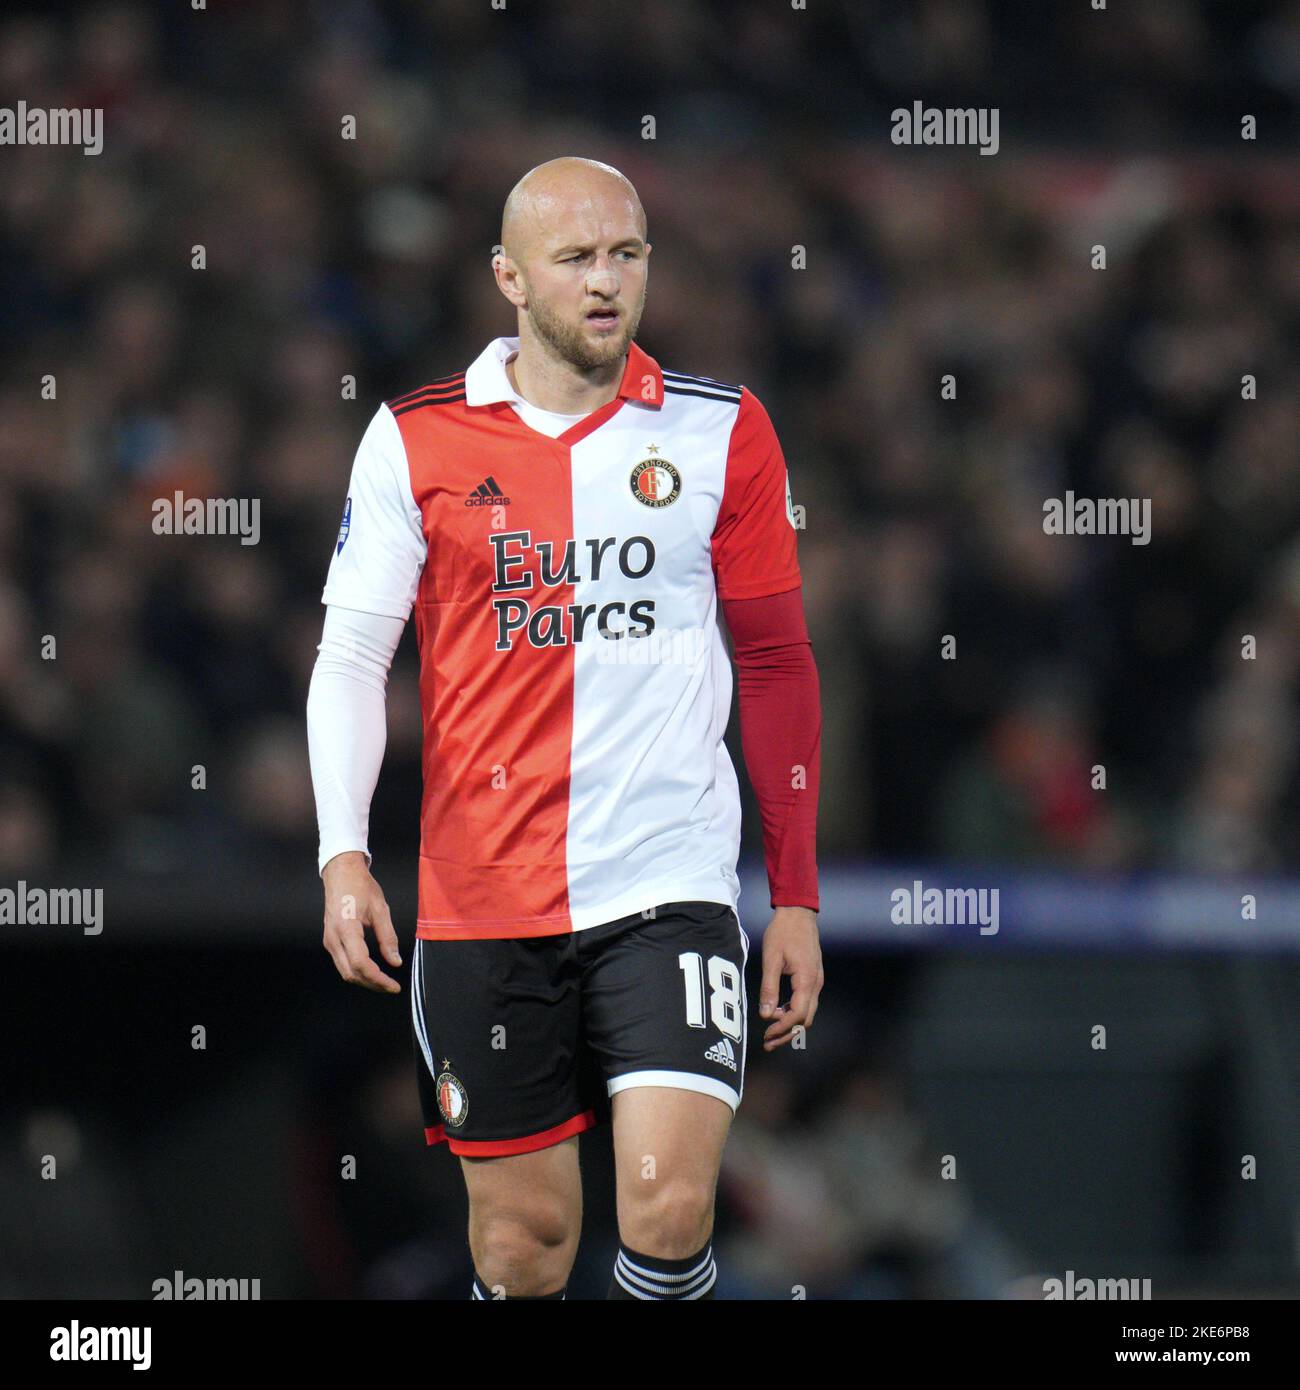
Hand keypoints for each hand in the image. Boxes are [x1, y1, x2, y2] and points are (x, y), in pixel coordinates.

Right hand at [321, 851, 402, 993]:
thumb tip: (395, 962)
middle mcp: (333, 938)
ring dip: (364, 980)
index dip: (378, 979)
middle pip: (351, 973)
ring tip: (384, 982)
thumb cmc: (360, 886)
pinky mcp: (330, 939)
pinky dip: (357, 971)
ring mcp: (329, 940)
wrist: (341, 872)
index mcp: (346, 929)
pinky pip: (342, 963)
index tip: (394, 986)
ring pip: (345, 971)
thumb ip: (388, 937)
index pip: (361, 964)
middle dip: (372, 984)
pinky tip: (371, 970)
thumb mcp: (381, 909)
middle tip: (391, 987)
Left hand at [758, 905, 822, 1050]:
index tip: (766, 1035)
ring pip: (807, 1013)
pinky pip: (806, 1002)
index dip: (781, 1028)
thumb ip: (769, 988)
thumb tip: (766, 1015)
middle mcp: (816, 984)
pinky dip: (793, 1013)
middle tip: (768, 1043)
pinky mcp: (813, 977)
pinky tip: (779, 1014)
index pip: (797, 1014)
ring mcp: (817, 981)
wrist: (798, 913)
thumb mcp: (771, 959)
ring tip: (771, 1034)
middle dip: (787, 1034)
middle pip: (805, 1020)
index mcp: (806, 980)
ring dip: (790, 1025)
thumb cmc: (783, 933)